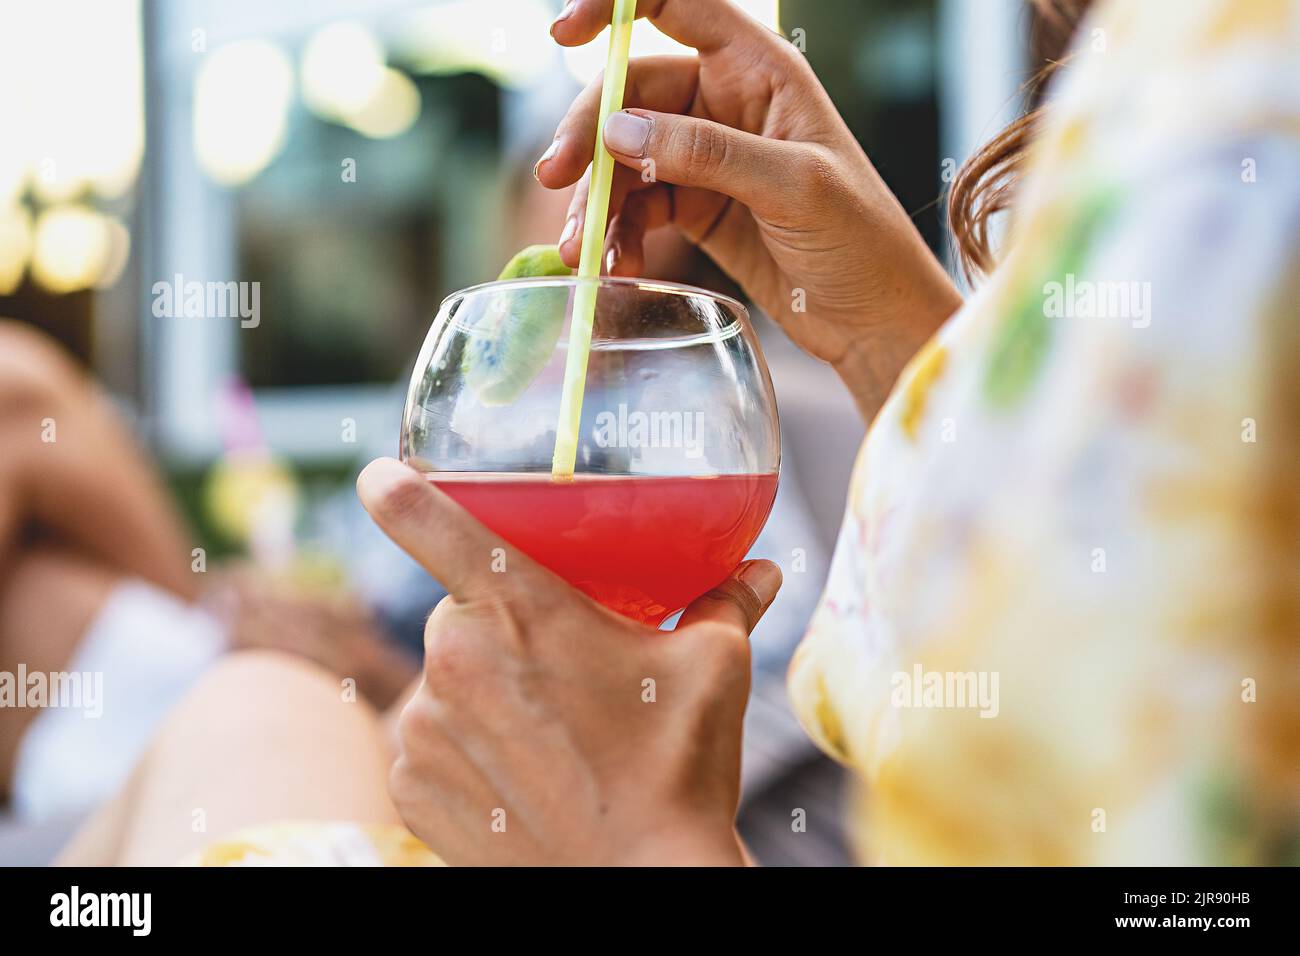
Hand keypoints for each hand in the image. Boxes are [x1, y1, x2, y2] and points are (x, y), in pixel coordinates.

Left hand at [357, 458, 781, 865]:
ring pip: (447, 678)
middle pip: (462, 610)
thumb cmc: (676, 770)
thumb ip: (726, 603)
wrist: (639, 886)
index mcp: (520, 609)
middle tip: (565, 662)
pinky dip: (466, 745)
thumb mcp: (714, 668)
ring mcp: (424, 729)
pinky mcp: (409, 787)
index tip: (380, 476)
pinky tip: (524, 770)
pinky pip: (429, 740)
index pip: (429, 522)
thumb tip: (761, 571)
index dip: (399, 491)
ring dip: (486, 688)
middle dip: (506, 625)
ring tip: (555, 732)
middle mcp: (453, 660)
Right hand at [537, 0, 962, 417]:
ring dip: (597, 202)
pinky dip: (619, 235)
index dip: (614, 7)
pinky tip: (617, 267)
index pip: (677, 6)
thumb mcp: (793, 189)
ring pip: (625, 158)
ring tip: (583, 253)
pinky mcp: (696, 208)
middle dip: (590, 137)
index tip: (564, 37)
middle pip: (631, 94)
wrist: (875, 320)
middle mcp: (727, 102)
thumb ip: (708, 153)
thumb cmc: (862, 242)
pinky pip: (637, 208)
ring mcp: (707, 156)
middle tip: (555, 180)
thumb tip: (620, 131)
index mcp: (760, 70)